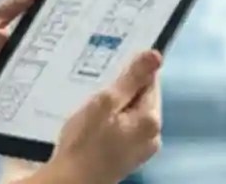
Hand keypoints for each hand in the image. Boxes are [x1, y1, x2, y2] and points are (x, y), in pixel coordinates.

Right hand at [42, 50, 163, 183]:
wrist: (70, 183)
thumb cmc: (83, 144)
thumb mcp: (104, 103)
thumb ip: (131, 79)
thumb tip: (155, 55)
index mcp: (151, 120)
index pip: (150, 81)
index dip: (129, 74)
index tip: (109, 75)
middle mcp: (154, 135)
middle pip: (143, 98)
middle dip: (121, 92)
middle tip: (96, 94)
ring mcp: (143, 149)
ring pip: (133, 113)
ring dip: (116, 107)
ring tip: (93, 110)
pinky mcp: (130, 157)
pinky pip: (126, 129)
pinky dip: (113, 123)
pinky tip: (95, 126)